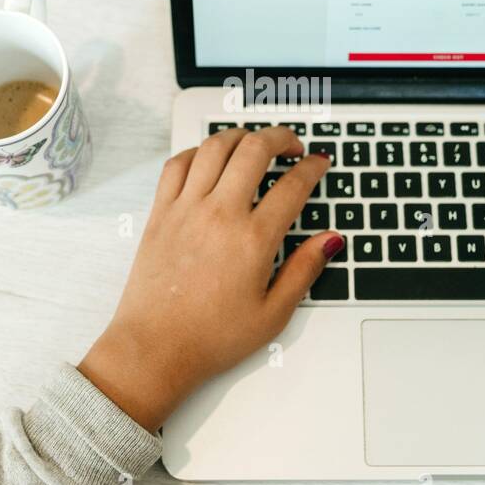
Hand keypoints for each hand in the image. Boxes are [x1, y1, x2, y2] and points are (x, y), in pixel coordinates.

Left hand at [78, 126, 341, 430]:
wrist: (155, 348)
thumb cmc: (210, 338)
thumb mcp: (273, 314)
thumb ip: (305, 270)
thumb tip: (329, 240)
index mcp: (253, 239)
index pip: (293, 184)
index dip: (313, 167)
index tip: (319, 164)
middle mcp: (219, 214)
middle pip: (255, 149)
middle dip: (281, 137)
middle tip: (292, 145)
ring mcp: (186, 209)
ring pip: (216, 146)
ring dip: (241, 136)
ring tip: (255, 143)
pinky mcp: (160, 213)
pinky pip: (178, 163)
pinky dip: (198, 151)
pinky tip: (210, 158)